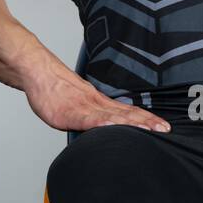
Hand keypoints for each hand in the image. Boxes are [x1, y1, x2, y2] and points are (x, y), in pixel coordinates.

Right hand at [22, 59, 170, 133]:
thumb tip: (106, 128)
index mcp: (100, 103)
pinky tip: (113, 127)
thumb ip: (94, 116)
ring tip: (149, 129)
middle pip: (127, 113)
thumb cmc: (56, 89)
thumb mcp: (80, 103)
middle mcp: (97, 104)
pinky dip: (102, 123)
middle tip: (165, 129)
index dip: (147, 119)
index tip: (163, 126)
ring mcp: (84, 108)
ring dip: (132, 123)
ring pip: (113, 116)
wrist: (38, 72)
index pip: (129, 111)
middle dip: (147, 122)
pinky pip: (89, 119)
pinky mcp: (70, 113)